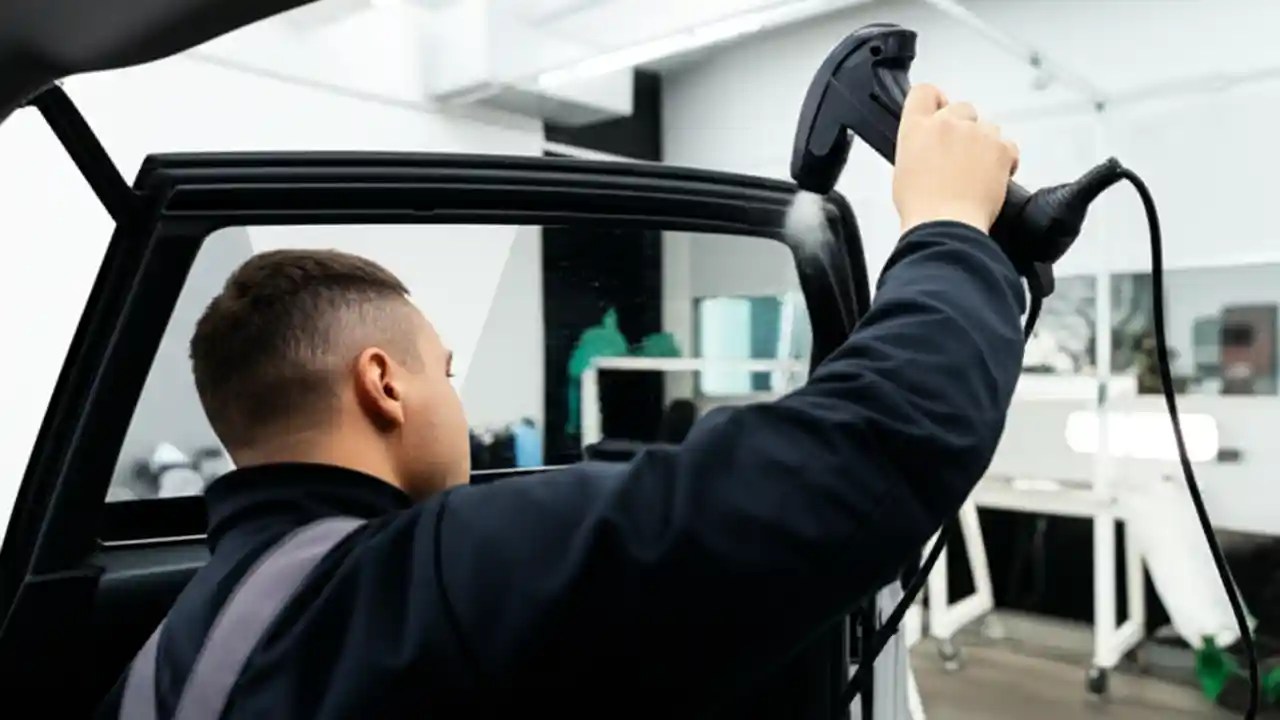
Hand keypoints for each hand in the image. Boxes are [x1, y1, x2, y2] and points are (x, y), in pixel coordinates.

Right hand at [893, 84, 1019, 235]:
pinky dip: (1004, 159)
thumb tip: (929, 147)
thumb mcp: (903, 170)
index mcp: (917, 127)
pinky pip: (1008, 145)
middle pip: (961, 108)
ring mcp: (977, 133)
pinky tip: (992, 178)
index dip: (935, 102)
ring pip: (987, 127)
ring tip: (975, 173)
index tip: (940, 114)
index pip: (925, 93)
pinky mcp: (1001, 148)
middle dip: (963, 128)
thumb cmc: (922, 207)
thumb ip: (918, 146)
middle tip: (959, 156)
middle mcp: (947, 123)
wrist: (946, 225)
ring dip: (984, 144)